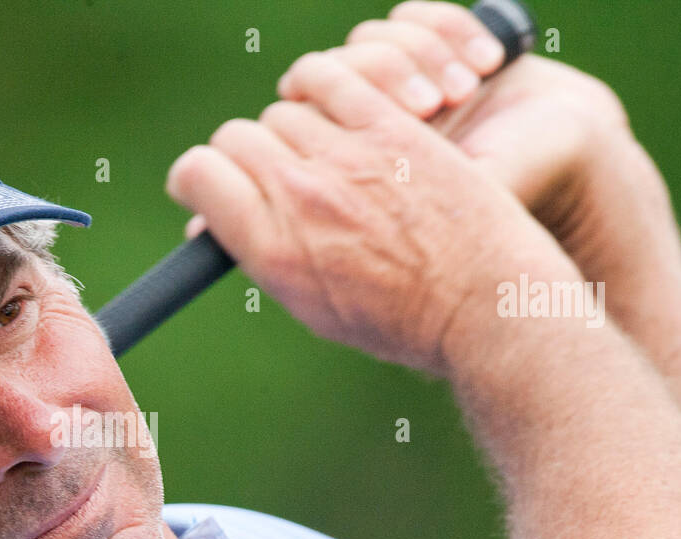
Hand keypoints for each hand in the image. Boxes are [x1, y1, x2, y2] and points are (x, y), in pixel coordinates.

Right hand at [165, 52, 575, 376]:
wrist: (483, 306)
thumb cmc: (400, 319)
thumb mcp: (310, 306)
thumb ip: (259, 256)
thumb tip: (211, 225)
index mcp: (272, 250)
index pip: (196, 174)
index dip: (198, 177)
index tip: (211, 184)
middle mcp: (301, 198)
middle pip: (236, 137)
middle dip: (243, 154)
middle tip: (270, 171)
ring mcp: (347, 157)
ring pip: (283, 109)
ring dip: (291, 126)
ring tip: (314, 148)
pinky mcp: (392, 126)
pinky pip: (333, 76)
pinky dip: (324, 85)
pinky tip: (336, 105)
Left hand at [332, 2, 635, 229]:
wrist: (571, 154)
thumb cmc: (508, 189)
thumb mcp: (445, 197)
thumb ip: (387, 187)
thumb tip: (334, 175)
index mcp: (354, 160)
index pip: (313, 101)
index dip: (359, 92)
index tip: (418, 118)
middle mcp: (367, 121)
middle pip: (345, 61)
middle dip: (396, 71)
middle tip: (445, 103)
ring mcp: (399, 83)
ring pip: (378, 35)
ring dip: (430, 52)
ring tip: (470, 88)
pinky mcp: (432, 52)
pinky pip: (415, 16)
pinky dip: (454, 31)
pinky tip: (490, 63)